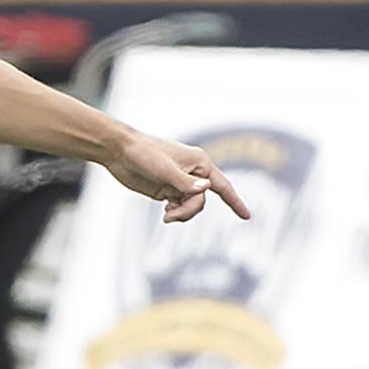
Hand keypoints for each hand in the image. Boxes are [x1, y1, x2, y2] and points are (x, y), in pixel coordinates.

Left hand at [104, 132, 252, 224]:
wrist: (120, 152)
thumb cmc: (144, 154)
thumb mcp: (164, 170)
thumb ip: (185, 182)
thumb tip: (206, 189)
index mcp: (200, 163)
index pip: (223, 186)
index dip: (235, 202)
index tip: (247, 217)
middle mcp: (194, 173)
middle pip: (201, 201)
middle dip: (188, 211)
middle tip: (169, 216)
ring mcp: (181, 182)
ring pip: (191, 206)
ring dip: (181, 214)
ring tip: (166, 215)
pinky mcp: (168, 190)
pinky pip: (180, 207)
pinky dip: (175, 213)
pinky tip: (165, 213)